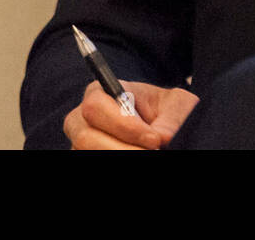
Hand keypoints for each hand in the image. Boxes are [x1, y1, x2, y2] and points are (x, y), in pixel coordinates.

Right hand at [63, 80, 198, 149]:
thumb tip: (162, 137)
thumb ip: (169, 118)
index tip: (154, 139)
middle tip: (154, 152)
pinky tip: (140, 157)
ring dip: (122, 155)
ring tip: (149, 154)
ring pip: (89, 153)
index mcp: (100, 93)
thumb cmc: (164, 109)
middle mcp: (82, 118)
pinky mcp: (84, 155)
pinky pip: (93, 160)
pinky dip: (119, 161)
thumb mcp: (174, 105)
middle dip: (123, 149)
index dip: (124, 125)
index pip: (97, 107)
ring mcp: (79, 142)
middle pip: (87, 138)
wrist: (159, 124)